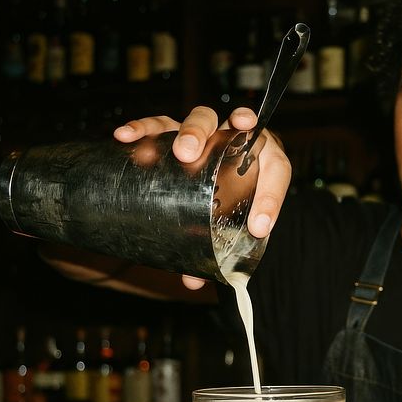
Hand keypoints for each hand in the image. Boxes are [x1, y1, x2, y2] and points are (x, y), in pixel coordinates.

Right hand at [113, 107, 290, 288]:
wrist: (214, 188)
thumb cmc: (225, 207)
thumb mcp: (226, 228)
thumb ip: (214, 253)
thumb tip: (193, 282)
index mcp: (263, 163)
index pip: (276, 171)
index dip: (272, 197)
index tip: (259, 226)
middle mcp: (236, 141)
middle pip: (237, 128)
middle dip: (223, 142)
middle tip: (198, 159)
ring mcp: (206, 134)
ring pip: (202, 119)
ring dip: (192, 132)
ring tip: (181, 151)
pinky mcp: (175, 133)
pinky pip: (159, 125)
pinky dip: (142, 128)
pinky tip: (124, 136)